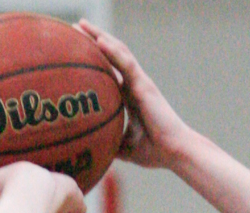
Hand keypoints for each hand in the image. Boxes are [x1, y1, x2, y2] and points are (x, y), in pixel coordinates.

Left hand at [77, 22, 194, 170]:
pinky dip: (112, 50)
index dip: (95, 57)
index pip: (109, 70)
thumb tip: (91, 150)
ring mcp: (140, 82)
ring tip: (81, 24)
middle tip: (74, 27)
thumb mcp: (125, 147)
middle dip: (94, 39)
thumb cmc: (155, 151)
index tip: (75, 49)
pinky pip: (126, 63)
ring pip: (118, 52)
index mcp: (130, 96)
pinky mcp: (144, 85)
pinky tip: (98, 40)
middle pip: (112, 55)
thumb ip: (110, 142)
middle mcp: (135, 84)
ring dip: (99, 36)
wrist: (175, 151)